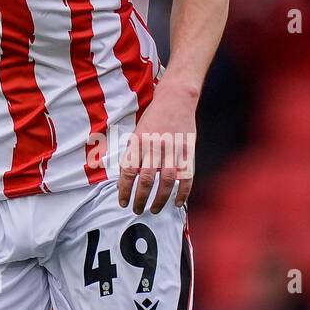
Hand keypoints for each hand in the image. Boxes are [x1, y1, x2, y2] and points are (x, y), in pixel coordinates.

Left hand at [116, 78, 197, 213]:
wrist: (176, 99)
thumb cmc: (154, 117)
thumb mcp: (137, 132)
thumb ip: (132, 154)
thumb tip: (126, 177)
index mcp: (139, 142)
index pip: (128, 171)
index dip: (124, 189)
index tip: (122, 201)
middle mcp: (155, 147)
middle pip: (147, 180)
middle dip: (140, 199)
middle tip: (136, 210)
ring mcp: (173, 151)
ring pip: (166, 182)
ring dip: (160, 200)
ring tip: (154, 209)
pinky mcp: (188, 153)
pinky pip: (187, 178)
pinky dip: (183, 193)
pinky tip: (177, 202)